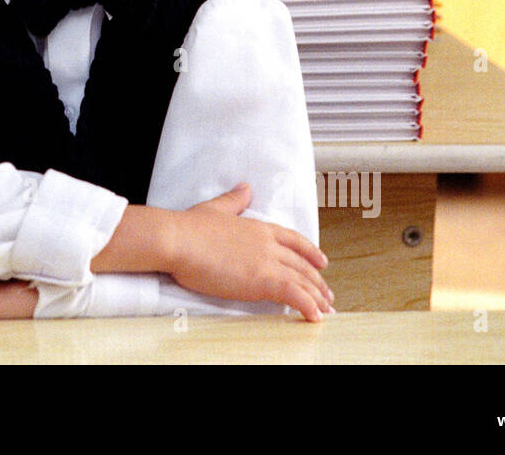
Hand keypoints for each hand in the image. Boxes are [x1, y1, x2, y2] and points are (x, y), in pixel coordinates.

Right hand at [169, 184, 332, 321]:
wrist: (178, 239)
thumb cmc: (189, 228)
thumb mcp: (215, 209)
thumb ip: (234, 201)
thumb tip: (245, 188)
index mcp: (258, 228)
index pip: (293, 240)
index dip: (310, 252)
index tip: (321, 262)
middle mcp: (268, 244)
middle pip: (302, 264)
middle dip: (317, 281)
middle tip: (326, 293)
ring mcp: (267, 262)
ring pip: (302, 281)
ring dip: (317, 297)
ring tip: (326, 309)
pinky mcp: (262, 281)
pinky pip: (294, 296)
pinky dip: (308, 306)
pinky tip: (315, 316)